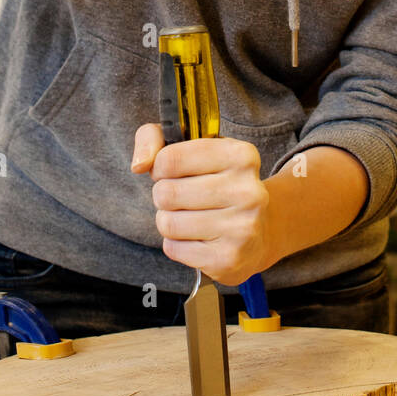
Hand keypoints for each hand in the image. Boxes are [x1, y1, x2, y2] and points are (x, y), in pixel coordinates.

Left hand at [130, 124, 278, 285]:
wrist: (257, 234)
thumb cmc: (216, 184)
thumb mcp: (193, 148)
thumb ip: (154, 138)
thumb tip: (139, 164)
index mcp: (241, 156)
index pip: (171, 159)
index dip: (159, 166)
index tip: (170, 170)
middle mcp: (248, 190)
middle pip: (167, 192)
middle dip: (164, 196)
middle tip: (181, 197)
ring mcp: (242, 226)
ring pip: (168, 222)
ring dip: (168, 220)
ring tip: (189, 218)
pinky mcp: (229, 257)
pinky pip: (173, 248)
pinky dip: (176, 244)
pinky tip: (196, 238)